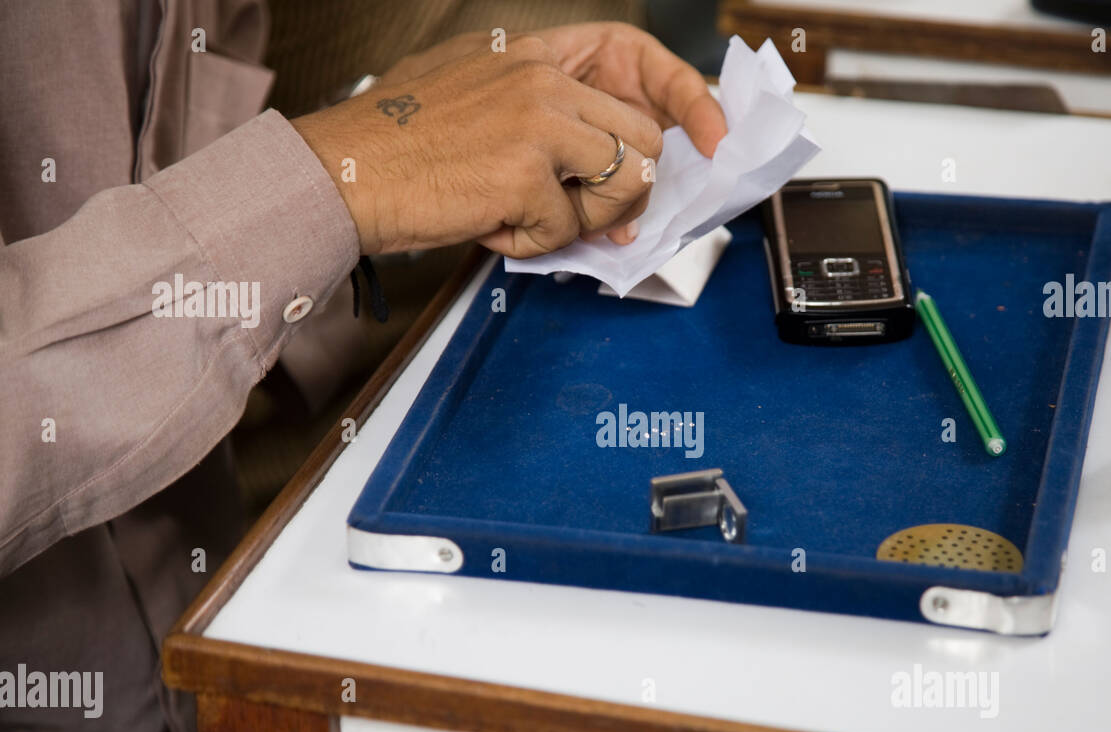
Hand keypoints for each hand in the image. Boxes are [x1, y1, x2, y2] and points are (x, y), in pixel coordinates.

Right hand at [376, 22, 728, 244]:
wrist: (341, 173)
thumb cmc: (396, 145)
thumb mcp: (475, 95)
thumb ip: (546, 116)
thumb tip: (609, 164)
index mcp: (533, 54)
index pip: (636, 56)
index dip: (686, 96)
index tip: (713, 135)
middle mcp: (542, 77)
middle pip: (644, 142)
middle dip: (625, 195)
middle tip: (582, 217)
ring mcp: (537, 120)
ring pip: (624, 183)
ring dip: (580, 220)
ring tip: (521, 215)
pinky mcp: (524, 171)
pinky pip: (566, 227)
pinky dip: (531, 243)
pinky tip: (489, 223)